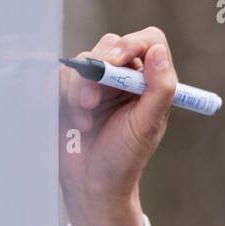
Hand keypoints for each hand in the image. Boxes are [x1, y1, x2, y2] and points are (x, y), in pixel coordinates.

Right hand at [59, 27, 177, 225]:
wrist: (91, 184)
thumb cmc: (124, 158)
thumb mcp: (147, 125)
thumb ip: (159, 89)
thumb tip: (159, 52)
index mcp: (150, 82)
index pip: (149, 41)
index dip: (133, 44)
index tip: (116, 61)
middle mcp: (126, 77)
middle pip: (112, 44)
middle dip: (99, 71)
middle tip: (91, 101)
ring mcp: (98, 83)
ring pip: (85, 60)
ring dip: (81, 90)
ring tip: (86, 121)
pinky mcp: (72, 91)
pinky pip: (65, 75)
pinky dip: (67, 96)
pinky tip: (77, 122)